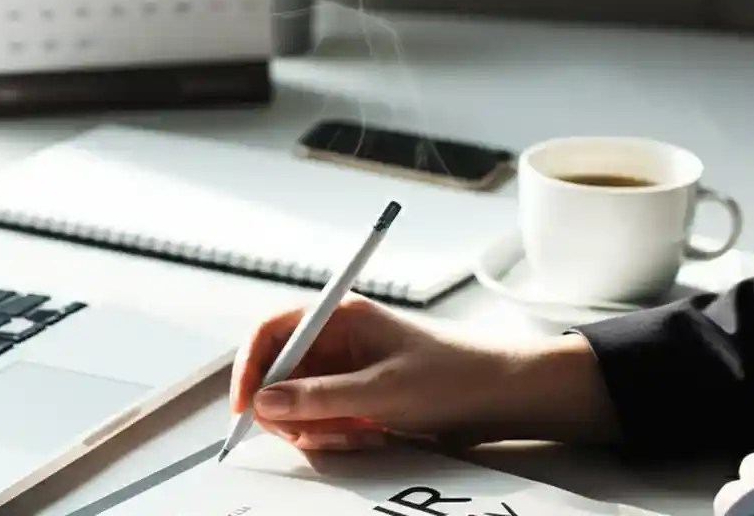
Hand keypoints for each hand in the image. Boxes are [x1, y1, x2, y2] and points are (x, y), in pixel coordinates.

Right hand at [229, 296, 618, 450]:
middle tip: (318, 434)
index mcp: (340, 317)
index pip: (272, 332)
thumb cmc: (454, 375)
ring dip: (319, 428)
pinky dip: (338, 434)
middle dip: (291, 410)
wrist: (507, 394)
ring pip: (300, 404)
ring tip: (361, 433)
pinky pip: (325, 419)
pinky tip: (371, 436)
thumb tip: (264, 404)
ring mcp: (347, 369)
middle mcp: (337, 339)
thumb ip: (318, 399)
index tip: (246, 408)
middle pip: (279, 374)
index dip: (249, 367)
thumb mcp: (382, 391)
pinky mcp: (359, 396)